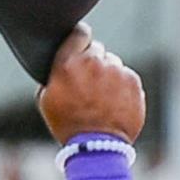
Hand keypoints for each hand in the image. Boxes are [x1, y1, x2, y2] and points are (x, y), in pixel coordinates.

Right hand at [39, 25, 144, 143]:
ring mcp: (115, 70)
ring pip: (113, 63)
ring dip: (109, 75)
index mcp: (68, 63)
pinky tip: (114, 103)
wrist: (96, 146)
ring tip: (102, 98)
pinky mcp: (133, 81)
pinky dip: (123, 86)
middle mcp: (93, 62)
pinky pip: (127, 76)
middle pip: (97, 49)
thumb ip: (53, 75)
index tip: (81, 46)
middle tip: (89, 84)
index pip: (79, 33)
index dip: (80, 39)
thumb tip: (59, 66)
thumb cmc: (68, 125)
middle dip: (93, 62)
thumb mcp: (46, 100)